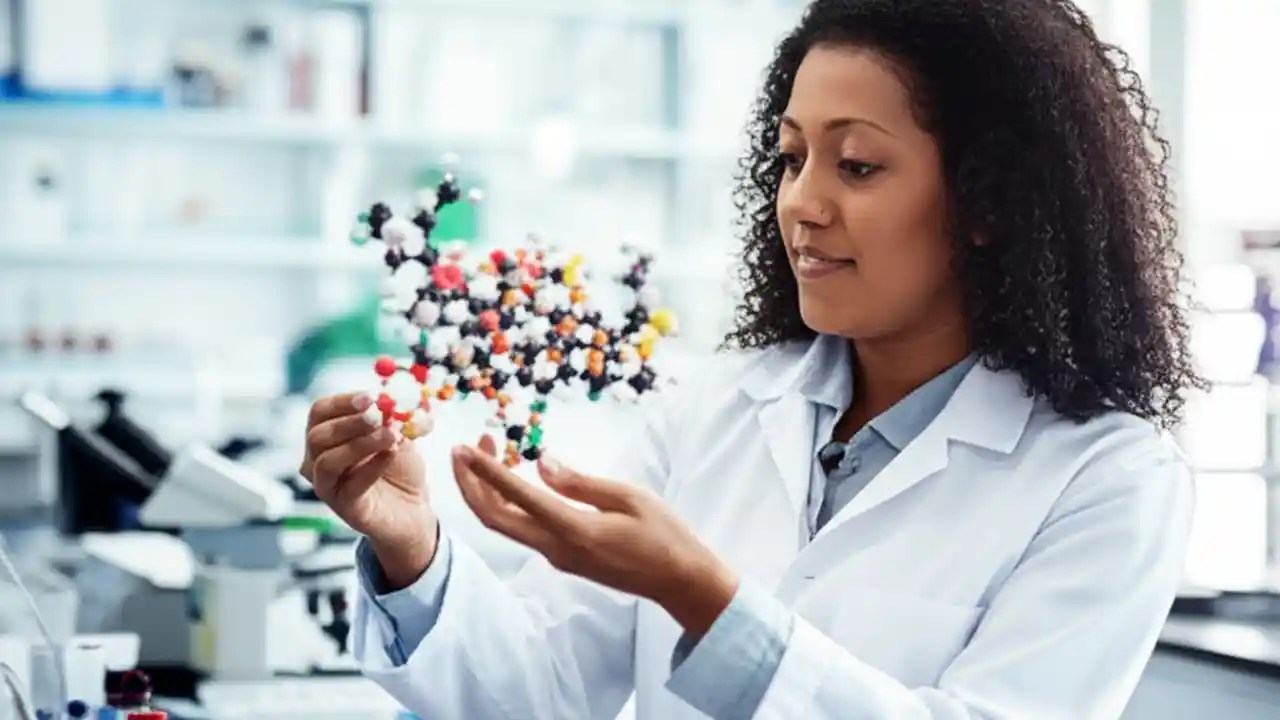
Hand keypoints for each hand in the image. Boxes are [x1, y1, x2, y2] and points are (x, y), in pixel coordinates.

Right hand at [300, 392, 435, 588]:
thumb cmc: (399, 468)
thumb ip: (400, 415)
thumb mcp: (401, 433)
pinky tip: (392, 454)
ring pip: (326, 461)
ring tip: (391, 436)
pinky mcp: (343, 507)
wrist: (413, 509)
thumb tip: (405, 397)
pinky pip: (349, 485)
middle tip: (379, 416)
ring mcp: (327, 486)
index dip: (342, 402)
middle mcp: (318, 460)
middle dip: (350, 422)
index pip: (319, 412)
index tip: (371, 397)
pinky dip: (372, 466)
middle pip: (317, 435)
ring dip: (360, 443)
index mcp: (328, 436)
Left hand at [451, 437, 739, 637]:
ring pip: (506, 524)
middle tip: (461, 449)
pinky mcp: (563, 557)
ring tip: (487, 451)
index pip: (517, 498)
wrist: (679, 581)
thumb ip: (581, 483)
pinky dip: (508, 502)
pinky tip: (512, 478)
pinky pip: (524, 528)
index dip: (485, 472)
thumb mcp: (629, 497)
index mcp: (574, 530)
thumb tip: (541, 463)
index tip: (464, 449)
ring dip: (487, 491)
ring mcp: (557, 556)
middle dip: (470, 484)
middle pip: (494, 519)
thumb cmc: (663, 534)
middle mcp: (556, 548)